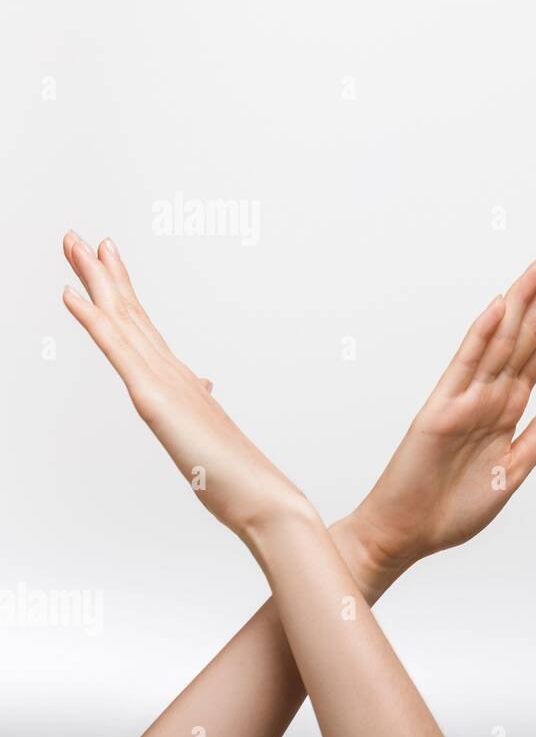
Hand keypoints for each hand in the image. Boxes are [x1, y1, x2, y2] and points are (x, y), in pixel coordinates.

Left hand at [61, 232, 312, 535]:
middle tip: (78, 236)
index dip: (122, 289)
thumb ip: (201, 407)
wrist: (265, 500)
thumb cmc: (242, 479)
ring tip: (73, 244)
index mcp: (182, 383)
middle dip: (101, 272)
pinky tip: (70, 295)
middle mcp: (174, 373)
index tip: (107, 256)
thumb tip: (202, 384)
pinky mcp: (156, 401)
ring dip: (94, 279)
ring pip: (121, 320)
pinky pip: (117, 351)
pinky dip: (92, 319)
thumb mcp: (210, 437)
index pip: (143, 327)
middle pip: (130, 312)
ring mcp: (165, 384)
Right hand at [342, 237, 535, 578]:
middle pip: (525, 332)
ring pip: (500, 339)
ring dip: (522, 300)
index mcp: (507, 407)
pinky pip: (467, 366)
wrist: (405, 534)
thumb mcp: (512, 472)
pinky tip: (501, 304)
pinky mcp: (441, 411)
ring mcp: (464, 398)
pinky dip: (484, 334)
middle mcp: (488, 393)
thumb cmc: (450, 507)